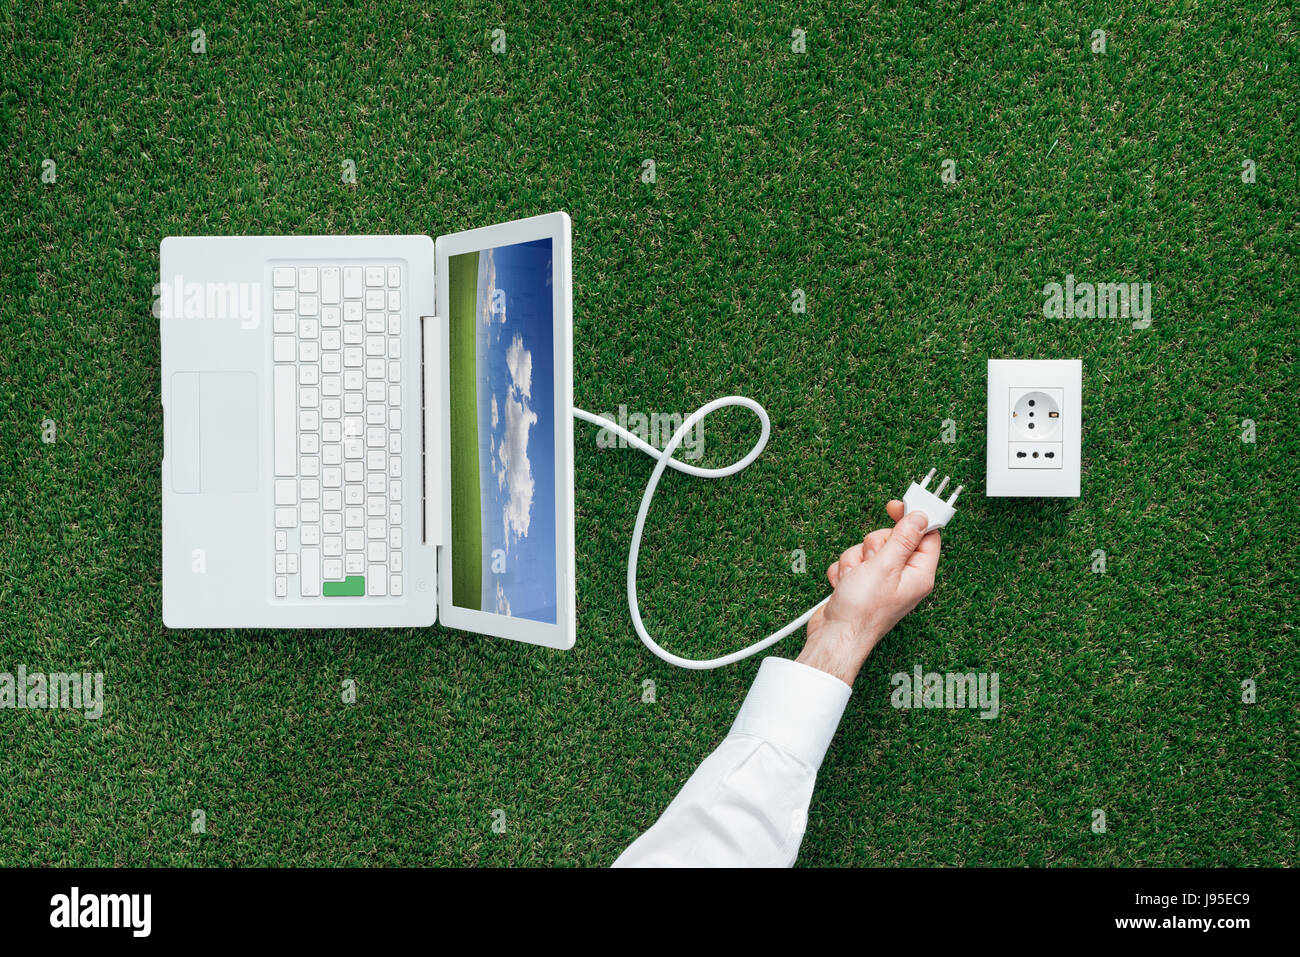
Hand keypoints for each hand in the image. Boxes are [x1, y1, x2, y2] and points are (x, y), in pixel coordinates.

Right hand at [796, 501, 940, 684]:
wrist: (834, 636)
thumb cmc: (862, 611)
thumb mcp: (885, 567)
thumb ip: (904, 538)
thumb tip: (920, 517)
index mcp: (919, 574)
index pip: (926, 536)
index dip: (912, 518)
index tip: (896, 506)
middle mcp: (903, 577)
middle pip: (891, 539)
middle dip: (873, 546)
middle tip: (871, 562)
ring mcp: (881, 581)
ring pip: (867, 549)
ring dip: (855, 560)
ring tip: (855, 579)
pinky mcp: (861, 583)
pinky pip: (852, 561)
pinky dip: (844, 570)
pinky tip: (845, 586)